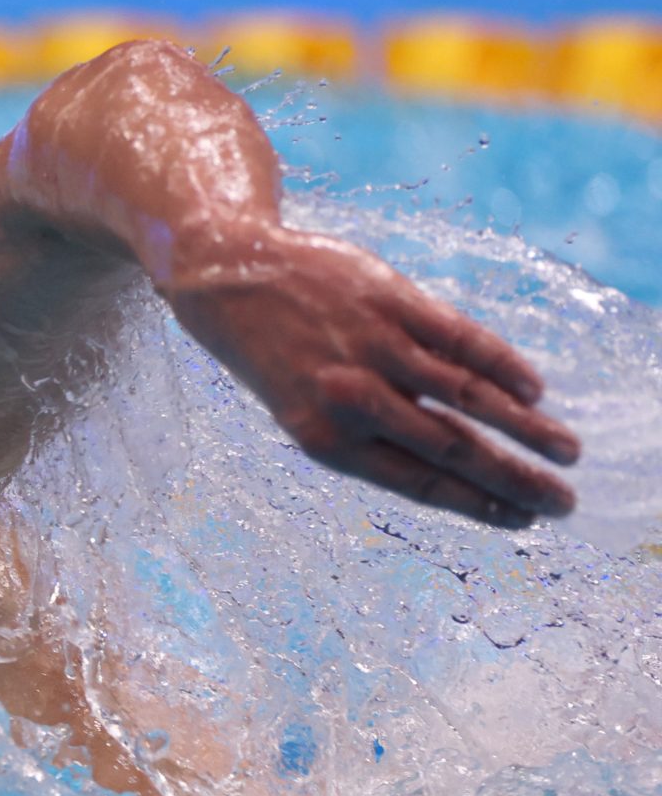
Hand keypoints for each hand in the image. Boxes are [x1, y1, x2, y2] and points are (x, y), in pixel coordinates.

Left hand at [161, 223, 579, 527]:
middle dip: (515, 479)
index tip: (523, 521)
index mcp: (325, 438)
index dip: (477, 506)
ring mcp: (372, 345)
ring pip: (466, 395)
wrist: (228, 274)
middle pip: (451, 448)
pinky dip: (502, 366)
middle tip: (563, 502)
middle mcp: (350, 397)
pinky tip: (533, 390)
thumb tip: (461, 463)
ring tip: (567, 450)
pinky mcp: (388, 298)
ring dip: (526, 427)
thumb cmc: (279, 353)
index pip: (418, 483)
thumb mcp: (307, 407)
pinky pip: (459, 338)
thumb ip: (374, 434)